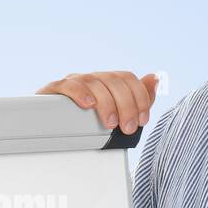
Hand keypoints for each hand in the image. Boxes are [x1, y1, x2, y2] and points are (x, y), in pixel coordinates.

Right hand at [36, 71, 158, 135]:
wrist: (53, 129)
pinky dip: (80, 93)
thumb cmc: (87, 123)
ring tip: (110, 124)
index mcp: (108, 82)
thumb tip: (155, 79)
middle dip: (126, 105)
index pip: (128, 79)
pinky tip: (88, 105)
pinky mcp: (55, 89)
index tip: (142, 120)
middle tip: (127, 128)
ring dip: (106, 103)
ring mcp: (75, 82)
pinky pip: (69, 85)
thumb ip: (138, 98)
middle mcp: (93, 79)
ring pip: (95, 82)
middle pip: (114, 81)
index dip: (139, 98)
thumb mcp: (118, 113)